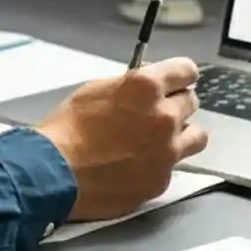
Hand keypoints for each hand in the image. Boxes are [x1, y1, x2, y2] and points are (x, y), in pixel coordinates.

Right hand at [34, 57, 207, 220]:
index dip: (180, 74)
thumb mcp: (95, 89)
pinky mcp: (162, 180)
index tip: (177, 79)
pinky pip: (172, 166)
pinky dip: (160, 163)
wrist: (54, 173)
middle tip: (155, 112)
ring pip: (196, 136)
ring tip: (159, 139)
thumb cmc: (67, 128)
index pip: (186, 70)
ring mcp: (167, 152)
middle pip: (191, 102)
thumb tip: (146, 86)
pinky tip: (137, 165)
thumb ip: (129, 85)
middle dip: (175, 103)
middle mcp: (164, 117)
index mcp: (146, 87)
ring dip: (181, 133)